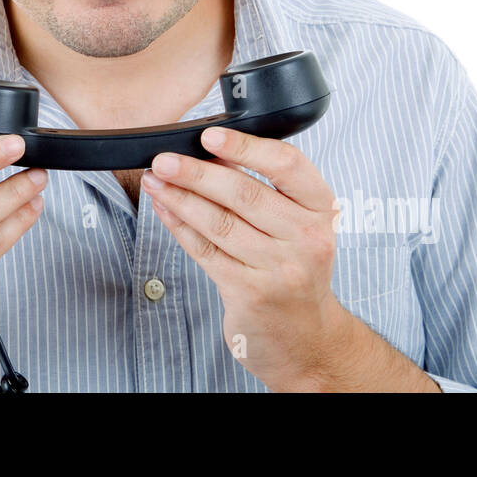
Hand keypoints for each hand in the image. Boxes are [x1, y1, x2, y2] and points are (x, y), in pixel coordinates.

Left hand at [140, 126, 348, 390]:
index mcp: (322, 210)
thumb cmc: (297, 270)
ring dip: (179, 198)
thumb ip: (267, 189)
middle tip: (164, 158)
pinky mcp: (250, 293)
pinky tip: (164, 209)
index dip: (245, 147)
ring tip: (155, 179)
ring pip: (219, 222)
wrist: (308, 341)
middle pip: (244, 193)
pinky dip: (180, 227)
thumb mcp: (299, 226)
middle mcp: (306, 238)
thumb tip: (212, 152)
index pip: (287, 164)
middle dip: (196, 172)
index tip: (209, 135)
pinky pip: (206, 251)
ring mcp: (280, 269)